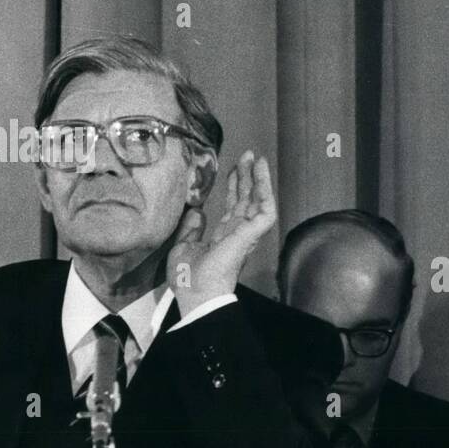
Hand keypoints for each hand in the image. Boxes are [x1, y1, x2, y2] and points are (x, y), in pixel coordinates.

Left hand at [167, 150, 276, 314]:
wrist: (195, 293)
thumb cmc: (189, 278)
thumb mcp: (183, 247)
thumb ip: (191, 229)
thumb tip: (198, 212)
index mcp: (224, 236)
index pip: (234, 206)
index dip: (234, 186)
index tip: (233, 169)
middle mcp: (238, 233)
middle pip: (247, 199)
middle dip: (247, 176)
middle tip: (247, 154)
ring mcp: (246, 234)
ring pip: (258, 201)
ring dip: (259, 179)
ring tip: (256, 159)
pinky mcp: (251, 235)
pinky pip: (265, 211)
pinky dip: (265, 192)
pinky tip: (261, 175)